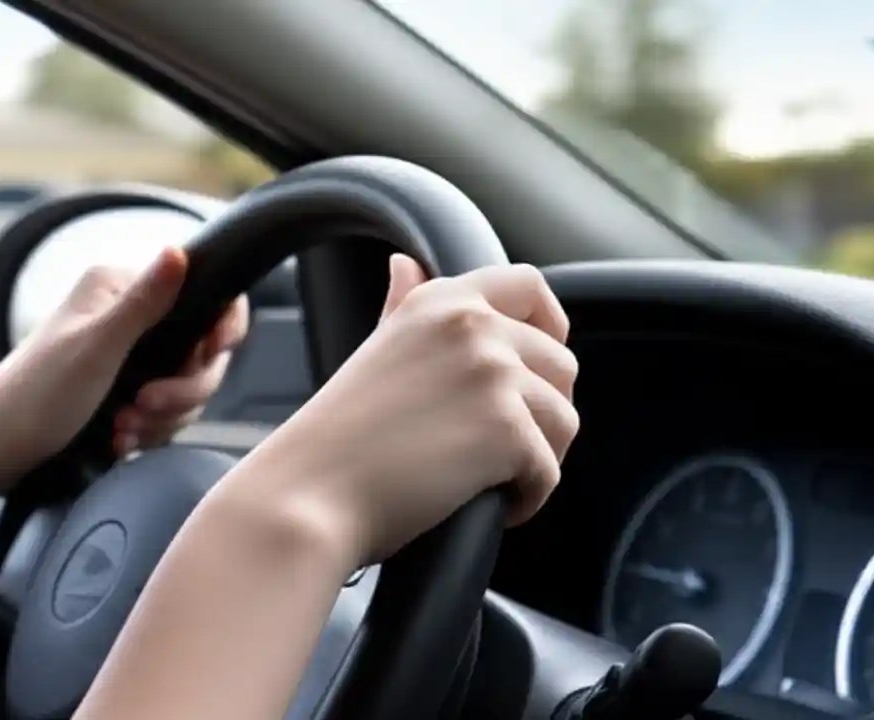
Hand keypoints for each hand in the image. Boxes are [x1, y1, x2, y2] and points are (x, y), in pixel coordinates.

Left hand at [0, 247, 247, 463]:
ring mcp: (131, 354)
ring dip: (163, 416)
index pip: (202, 290)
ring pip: (188, 385)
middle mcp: (129, 313)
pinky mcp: (129, 389)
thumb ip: (144, 303)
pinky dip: (150, 430)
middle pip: (201, 349)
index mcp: (120, 288)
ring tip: (125, 429)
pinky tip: (122, 441)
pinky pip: (168, 411)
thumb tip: (179, 252)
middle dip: (181, 389)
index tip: (212, 353)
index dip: (221, 325)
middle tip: (146, 407)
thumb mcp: (97, 346)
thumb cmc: (37, 393)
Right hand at [227, 255, 577, 566]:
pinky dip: (526, 500)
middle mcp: (472, 325)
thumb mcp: (374, 351)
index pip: (529, 287)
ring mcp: (493, 374)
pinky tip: (485, 506)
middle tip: (499, 451)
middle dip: (543, 412)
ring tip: (491, 482)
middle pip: (561, 364)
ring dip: (538, 458)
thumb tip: (405, 264)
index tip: (538, 367)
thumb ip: (402, 306)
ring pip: (563, 420)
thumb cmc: (336, 438)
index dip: (549, 327)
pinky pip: (548, 471)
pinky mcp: (507, 429)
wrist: (311, 495)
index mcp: (440, 300)